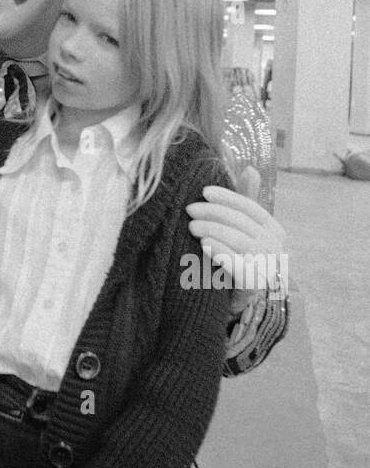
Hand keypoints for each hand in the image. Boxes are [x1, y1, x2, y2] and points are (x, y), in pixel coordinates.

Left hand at [186, 184, 286, 305]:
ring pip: (240, 242)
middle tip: (190, 210)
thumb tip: (250, 168)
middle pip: (243, 224)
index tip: (204, 191)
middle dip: (214, 214)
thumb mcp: (241, 228)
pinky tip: (204, 245)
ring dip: (214, 231)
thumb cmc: (236, 257)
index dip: (228, 197)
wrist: (233, 299)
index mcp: (275, 231)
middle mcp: (277, 249)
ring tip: (192, 226)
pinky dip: (222, 253)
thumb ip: (245, 200)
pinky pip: (239, 266)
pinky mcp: (256, 286)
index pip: (251, 208)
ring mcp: (269, 268)